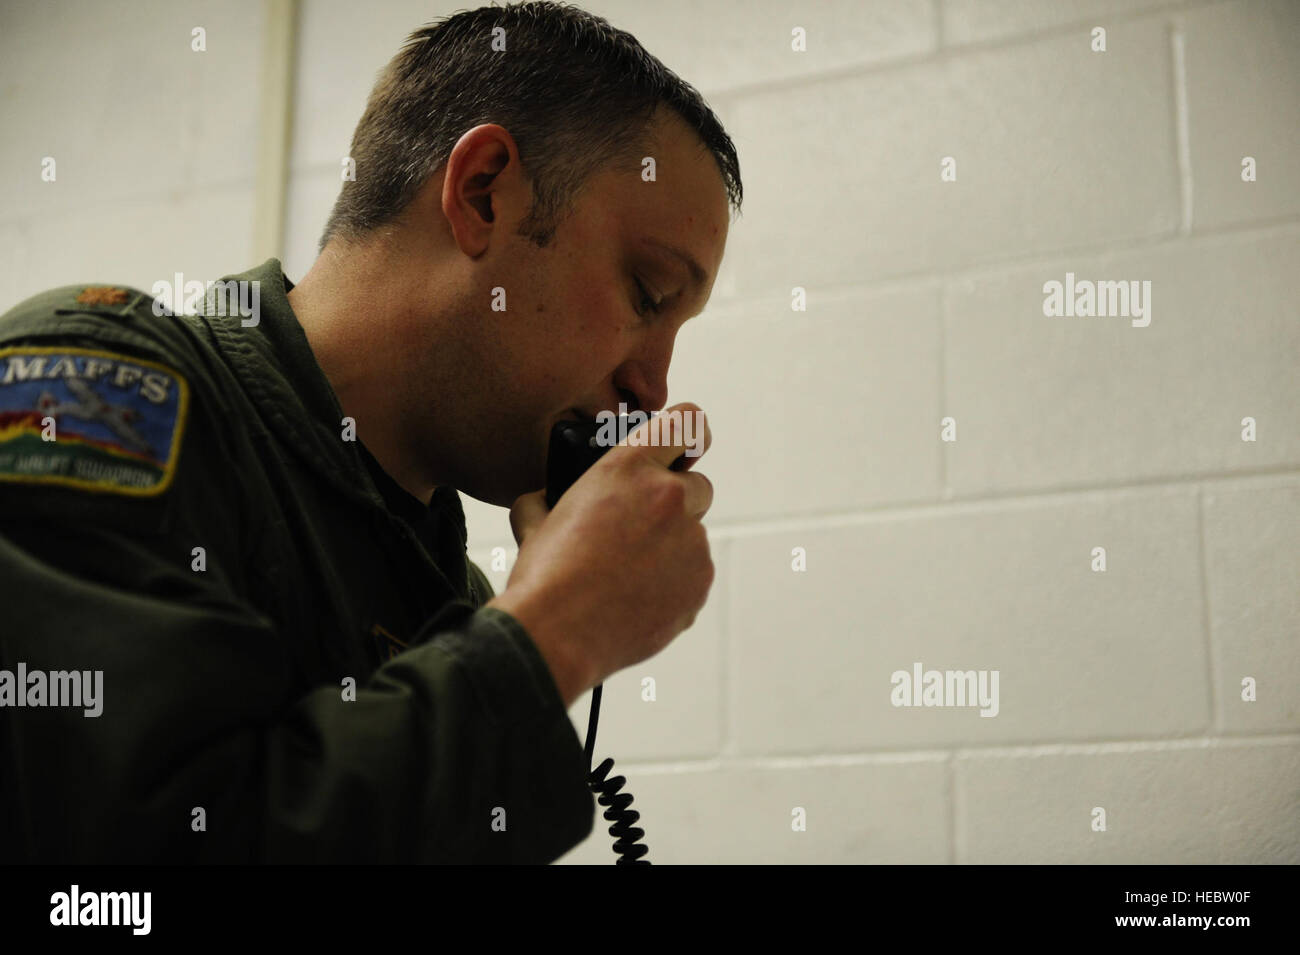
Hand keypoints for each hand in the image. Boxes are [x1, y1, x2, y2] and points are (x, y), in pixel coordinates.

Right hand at [487, 403, 714, 708]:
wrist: (556, 635)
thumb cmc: (544, 575)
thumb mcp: (536, 514)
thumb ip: (556, 493)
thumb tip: (552, 497)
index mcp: (629, 468)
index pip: (685, 424)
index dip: (689, 433)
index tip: (689, 445)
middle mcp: (669, 497)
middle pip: (697, 487)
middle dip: (675, 504)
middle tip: (639, 531)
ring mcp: (691, 543)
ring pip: (692, 536)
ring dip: (669, 549)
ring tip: (624, 577)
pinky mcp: (699, 583)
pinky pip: (692, 575)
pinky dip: (673, 584)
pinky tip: (635, 600)